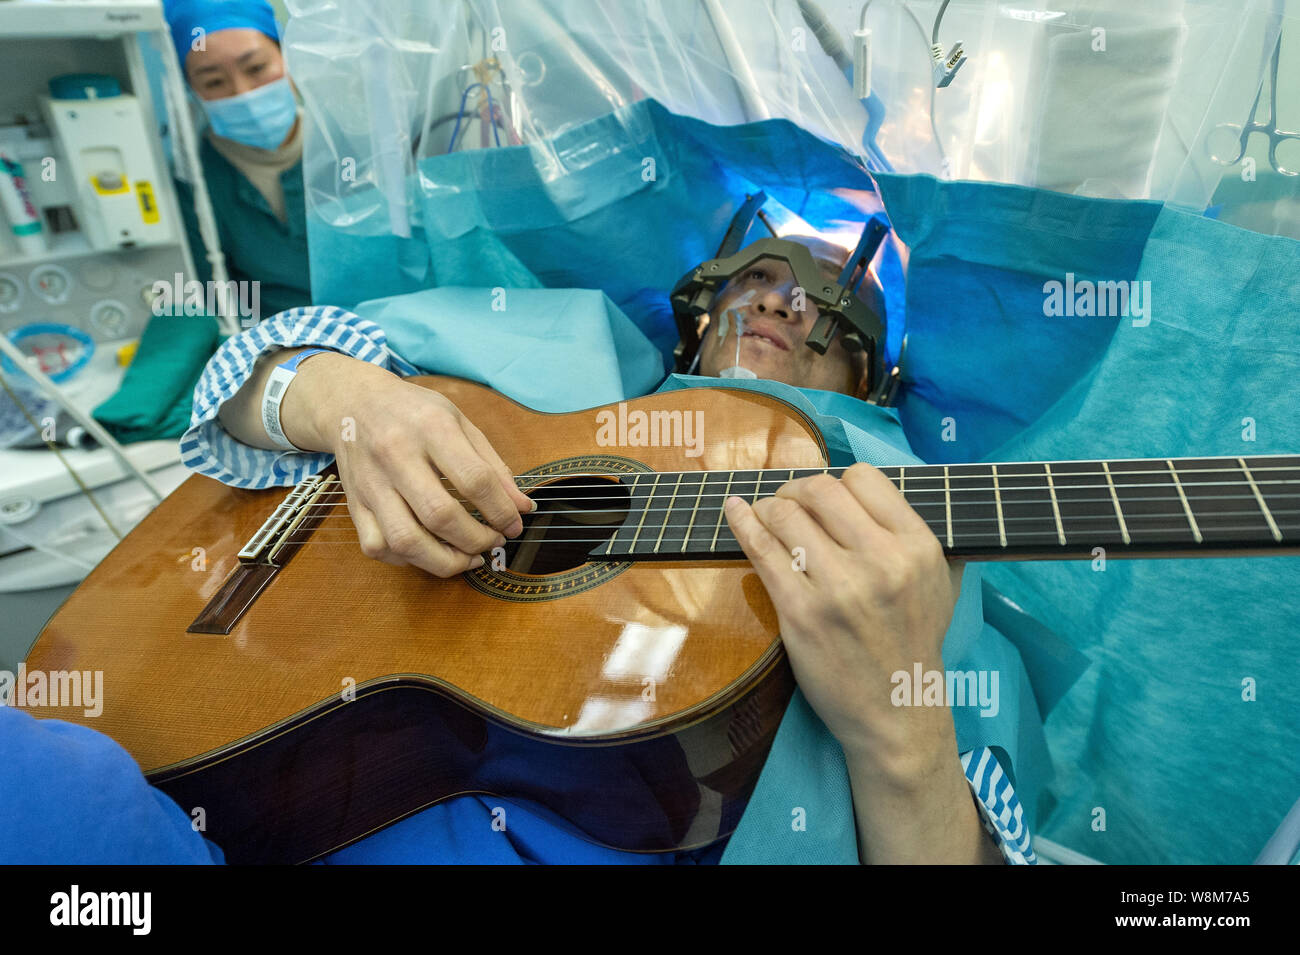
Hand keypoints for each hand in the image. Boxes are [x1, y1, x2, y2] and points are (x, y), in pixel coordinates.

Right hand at [283, 354, 534, 577]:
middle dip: (476, 540)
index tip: (514, 526)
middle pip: (439, 515)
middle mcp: (396, 454)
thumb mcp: (460, 423)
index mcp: (431, 428)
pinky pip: (377, 546)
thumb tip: (523, 509)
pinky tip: (429, 552)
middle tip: (493, 541)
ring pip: (405, 541)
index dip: (501, 511)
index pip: (474, 480)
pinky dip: (407, 560)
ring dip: (445, 561)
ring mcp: (371, 483)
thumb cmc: (414, 413)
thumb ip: (493, 466)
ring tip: (468, 558)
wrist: (353, 404)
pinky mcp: (354, 503)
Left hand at [724, 463, 964, 774]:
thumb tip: (871, 488)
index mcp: (917, 547)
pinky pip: (762, 551)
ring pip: (786, 514)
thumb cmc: (913, 643)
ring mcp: (839, 588)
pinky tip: (736, 512)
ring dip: (769, 508)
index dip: (837, 481)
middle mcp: (882, 562)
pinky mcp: (800, 614)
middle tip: (788, 505)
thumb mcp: (941, 581)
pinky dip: (743, 524)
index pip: (864, 477)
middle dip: (796, 490)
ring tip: (768, 518)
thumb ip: (915, 532)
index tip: (823, 499)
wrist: (898, 713)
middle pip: (820, 489)